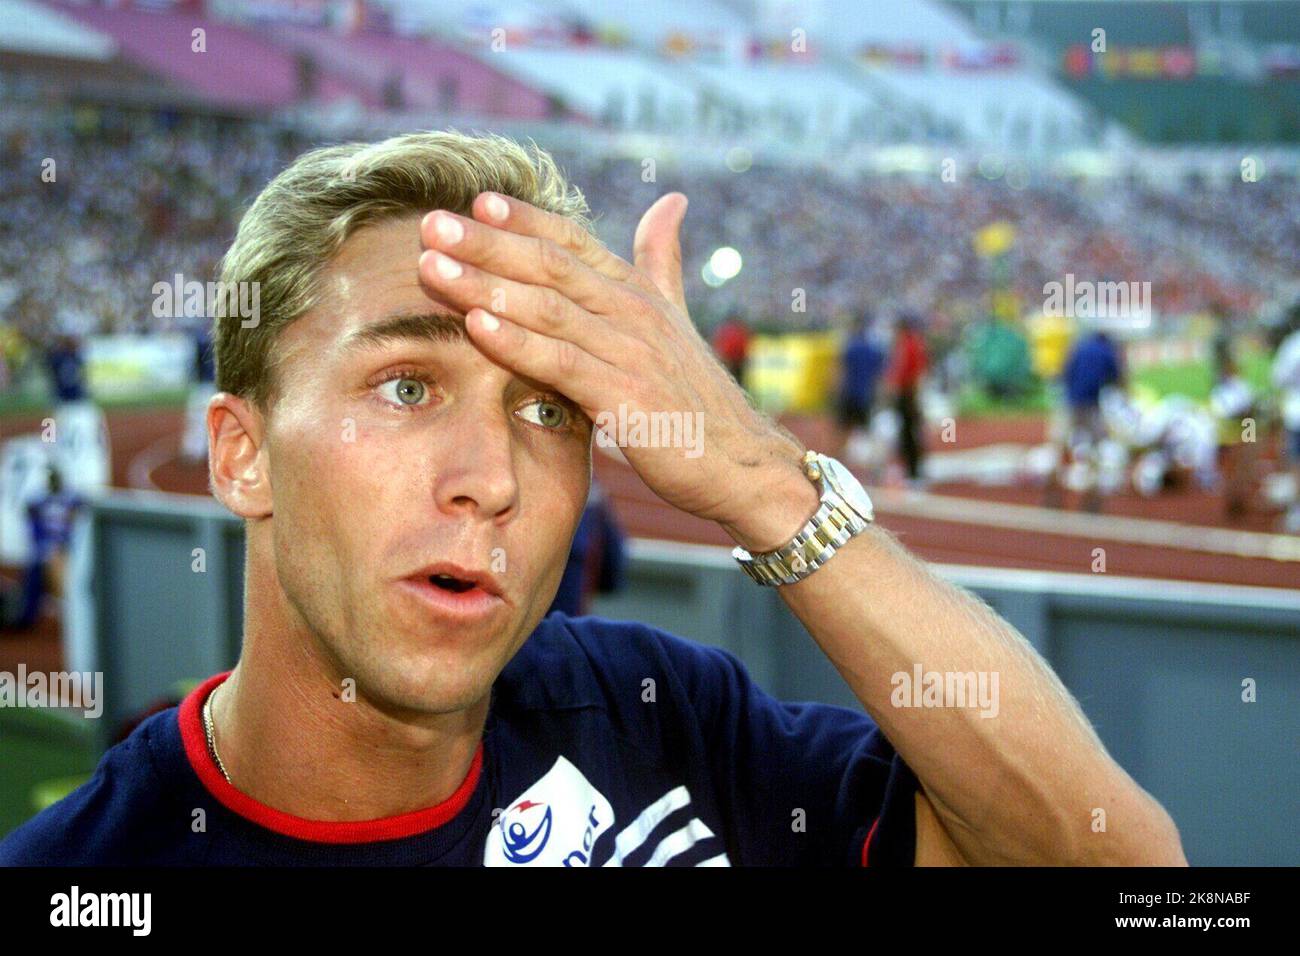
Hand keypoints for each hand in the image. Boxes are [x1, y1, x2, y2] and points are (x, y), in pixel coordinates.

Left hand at [417, 191, 815, 549]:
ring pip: (546, 308)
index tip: (476, 199)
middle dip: (486, 242)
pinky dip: (516, 343)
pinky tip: (475, 325)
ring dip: (485, 284)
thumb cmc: (699, 397)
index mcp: (638, 292)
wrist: (740, 462)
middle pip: (549, 265)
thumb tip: (672, 202)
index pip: (573, 241)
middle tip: (430, 223)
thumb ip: (662, 261)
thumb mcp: (678, 319)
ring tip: (431, 266)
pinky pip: (560, 364)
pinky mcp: (624, 398)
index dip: (524, 219)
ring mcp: (629, 353)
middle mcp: (632, 313)